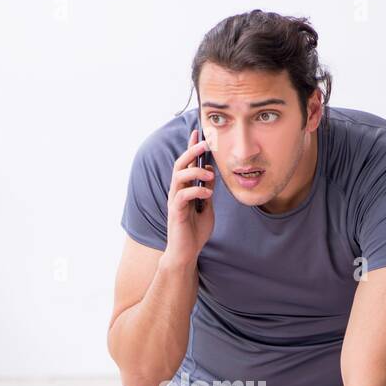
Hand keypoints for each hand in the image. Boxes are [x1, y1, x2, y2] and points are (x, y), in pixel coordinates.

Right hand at [165, 128, 215, 266]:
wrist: (186, 253)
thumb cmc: (194, 232)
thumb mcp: (207, 208)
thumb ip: (207, 191)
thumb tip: (210, 172)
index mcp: (184, 189)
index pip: (187, 164)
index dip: (191, 148)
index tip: (198, 132)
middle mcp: (177, 191)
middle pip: (180, 164)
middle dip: (191, 151)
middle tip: (205, 143)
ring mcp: (174, 201)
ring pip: (178, 176)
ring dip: (195, 171)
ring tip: (210, 174)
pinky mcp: (175, 212)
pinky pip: (182, 196)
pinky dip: (196, 191)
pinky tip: (207, 194)